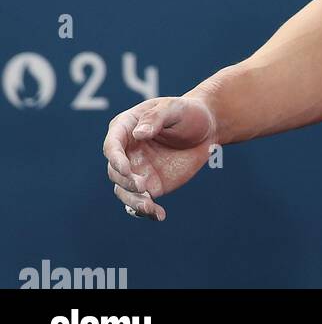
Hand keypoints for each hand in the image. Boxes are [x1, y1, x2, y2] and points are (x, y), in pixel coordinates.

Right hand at [103, 95, 218, 222]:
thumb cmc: (188, 112)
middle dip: (125, 182)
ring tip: (149, 207)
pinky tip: (159, 215)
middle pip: (114, 172)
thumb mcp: (174, 108)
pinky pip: (141, 203)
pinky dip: (146, 212)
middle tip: (143, 186)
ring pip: (124, 191)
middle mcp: (127, 152)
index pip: (112, 145)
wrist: (208, 128)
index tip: (126, 170)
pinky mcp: (150, 185)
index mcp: (126, 127)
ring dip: (133, 201)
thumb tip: (138, 134)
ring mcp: (137, 170)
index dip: (115, 159)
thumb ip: (156, 118)